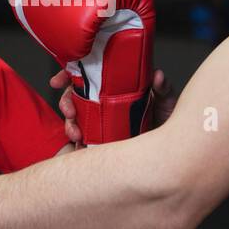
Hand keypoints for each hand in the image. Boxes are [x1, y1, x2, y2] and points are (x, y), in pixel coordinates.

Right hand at [49, 67, 177, 144]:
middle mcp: (106, 101)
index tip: (57, 82)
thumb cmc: (169, 123)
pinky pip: (82, 140)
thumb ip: (163, 89)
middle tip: (69, 112)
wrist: (171, 154)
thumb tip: (157, 76)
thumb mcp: (168, 103)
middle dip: (66, 103)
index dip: (69, 75)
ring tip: (76, 134)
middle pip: (76, 96)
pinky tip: (80, 147)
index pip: (89, 74)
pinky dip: (76, 144)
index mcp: (116, 86)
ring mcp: (102, 121)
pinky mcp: (101, 141)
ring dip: (70, 125)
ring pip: (76, 118)